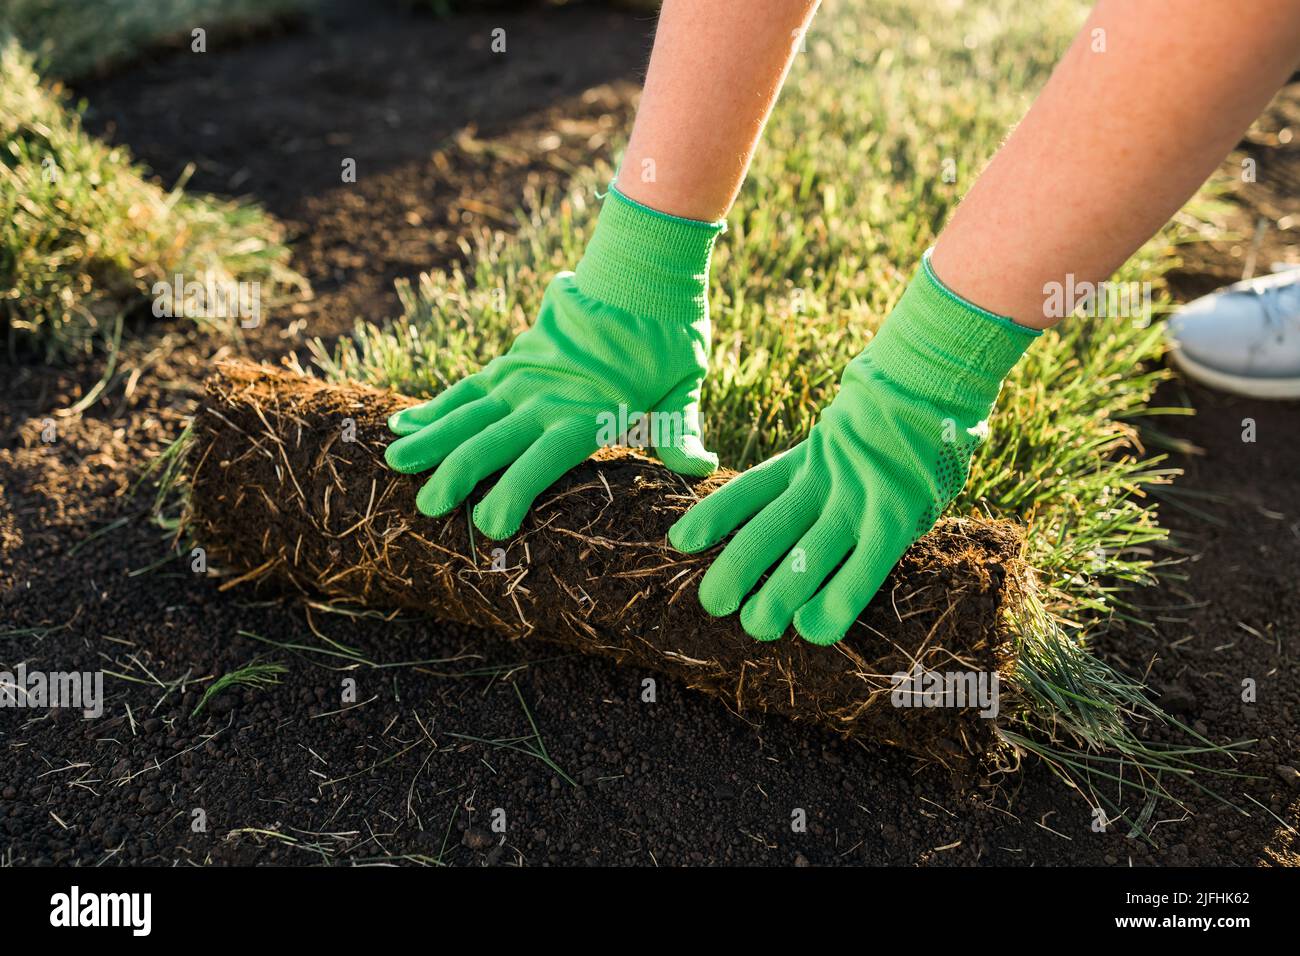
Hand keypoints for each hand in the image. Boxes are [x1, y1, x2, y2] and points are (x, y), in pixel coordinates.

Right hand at [385, 186, 724, 538]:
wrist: (642, 275)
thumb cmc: (668, 343)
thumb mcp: (684, 390)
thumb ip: (680, 433)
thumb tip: (701, 467)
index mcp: (588, 413)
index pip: (545, 459)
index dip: (516, 492)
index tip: (491, 526)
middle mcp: (546, 397)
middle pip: (494, 439)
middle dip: (458, 474)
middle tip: (427, 507)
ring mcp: (523, 377)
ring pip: (469, 413)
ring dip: (432, 439)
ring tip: (396, 464)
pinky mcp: (512, 361)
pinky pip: (466, 388)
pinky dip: (435, 406)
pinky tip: (402, 423)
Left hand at [669, 254, 1037, 644]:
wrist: (938, 378)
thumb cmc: (894, 415)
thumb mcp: (844, 432)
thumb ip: (819, 464)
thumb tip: (786, 499)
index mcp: (808, 456)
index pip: (750, 489)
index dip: (714, 516)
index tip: (679, 542)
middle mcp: (826, 478)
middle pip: (770, 530)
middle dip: (738, 570)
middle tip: (713, 603)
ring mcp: (861, 497)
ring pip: (809, 555)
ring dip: (779, 596)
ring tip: (755, 626)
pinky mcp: (898, 517)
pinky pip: (865, 569)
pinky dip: (838, 602)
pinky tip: (812, 630)